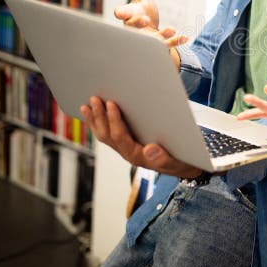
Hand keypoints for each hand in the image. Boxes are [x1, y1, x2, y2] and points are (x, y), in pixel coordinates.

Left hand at [80, 96, 201, 178]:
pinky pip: (108, 134)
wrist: (179, 167)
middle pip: (107, 135)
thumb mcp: (174, 162)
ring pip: (104, 135)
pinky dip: (99, 124)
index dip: (114, 120)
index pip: (121, 137)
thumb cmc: (177, 162)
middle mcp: (127, 153)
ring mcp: (124, 149)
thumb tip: (150, 149)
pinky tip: (93, 114)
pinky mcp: (124, 145)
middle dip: (100, 117)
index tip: (112, 104)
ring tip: (86, 106)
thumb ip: (163, 158)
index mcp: (137, 156)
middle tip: (95, 99)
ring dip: (95, 120)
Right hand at [114, 0, 187, 48]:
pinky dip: (176, 41)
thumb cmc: (143, 13)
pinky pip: (167, 45)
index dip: (120, 12)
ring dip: (161, 35)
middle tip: (143, 19)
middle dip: (136, 23)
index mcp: (130, 15)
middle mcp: (136, 29)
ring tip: (171, 29)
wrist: (151, 33)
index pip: (122, 13)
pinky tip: (185, 37)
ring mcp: (147, 38)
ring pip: (151, 39)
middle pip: (133, 27)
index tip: (119, 12)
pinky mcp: (159, 45)